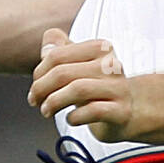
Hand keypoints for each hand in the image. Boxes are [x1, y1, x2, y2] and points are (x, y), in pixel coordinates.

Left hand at [27, 28, 134, 142]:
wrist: (128, 111)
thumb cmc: (97, 88)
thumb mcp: (78, 66)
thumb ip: (60, 51)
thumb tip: (48, 43)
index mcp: (100, 48)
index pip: (57, 55)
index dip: (39, 73)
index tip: (35, 87)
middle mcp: (111, 65)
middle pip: (63, 73)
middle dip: (41, 89)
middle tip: (35, 101)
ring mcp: (119, 88)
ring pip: (78, 90)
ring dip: (54, 102)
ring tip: (46, 110)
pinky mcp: (122, 110)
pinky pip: (93, 111)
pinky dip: (75, 117)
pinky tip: (70, 119)